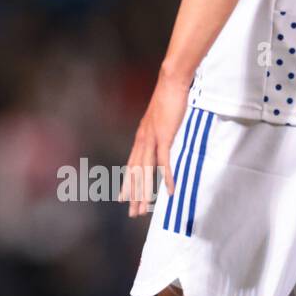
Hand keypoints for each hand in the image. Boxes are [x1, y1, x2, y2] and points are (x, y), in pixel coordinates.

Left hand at [119, 69, 188, 217]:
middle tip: (132, 212)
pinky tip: (169, 191)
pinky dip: (166, 177)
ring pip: (146, 171)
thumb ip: (159, 132)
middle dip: (134, 194)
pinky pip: (165, 161)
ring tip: (143, 208)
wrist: (171, 83)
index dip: (128, 182)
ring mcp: (152, 139)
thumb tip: (162, 142)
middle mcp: (142, 140)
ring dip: (144, 192)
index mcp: (141, 137)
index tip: (124, 198)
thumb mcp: (161, 120)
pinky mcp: (164, 136)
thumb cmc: (168, 99)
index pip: (132, 165)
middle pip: (136, 173)